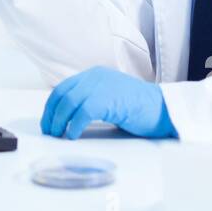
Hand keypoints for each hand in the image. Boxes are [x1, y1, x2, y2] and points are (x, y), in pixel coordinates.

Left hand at [41, 66, 177, 139]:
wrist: (164, 109)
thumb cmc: (139, 108)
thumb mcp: (111, 97)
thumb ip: (91, 100)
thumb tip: (68, 117)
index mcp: (95, 75)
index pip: (63, 88)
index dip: (51, 107)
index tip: (47, 122)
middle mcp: (95, 76)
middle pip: (62, 94)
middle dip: (51, 115)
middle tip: (49, 132)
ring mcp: (102, 85)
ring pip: (69, 102)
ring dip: (59, 121)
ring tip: (58, 135)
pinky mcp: (109, 99)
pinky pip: (83, 112)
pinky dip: (74, 125)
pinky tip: (73, 135)